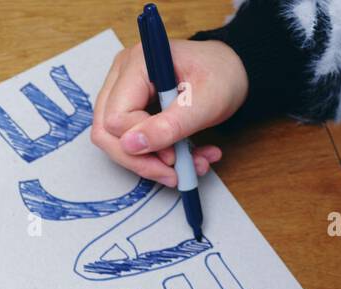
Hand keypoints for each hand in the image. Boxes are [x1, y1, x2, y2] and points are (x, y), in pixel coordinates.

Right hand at [91, 40, 246, 185]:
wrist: (234, 70)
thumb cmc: (223, 75)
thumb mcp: (206, 102)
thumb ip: (170, 125)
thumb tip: (130, 145)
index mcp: (138, 64)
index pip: (116, 119)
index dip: (142, 144)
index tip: (174, 155)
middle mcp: (121, 75)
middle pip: (106, 132)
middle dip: (140, 160)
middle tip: (173, 173)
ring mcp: (120, 90)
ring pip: (113, 141)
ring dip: (149, 162)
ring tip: (185, 166)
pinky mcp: (126, 106)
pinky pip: (126, 141)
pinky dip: (153, 156)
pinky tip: (182, 157)